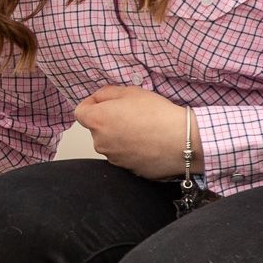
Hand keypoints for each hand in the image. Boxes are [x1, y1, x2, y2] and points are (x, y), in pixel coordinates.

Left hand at [74, 86, 200, 180]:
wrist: (181, 142)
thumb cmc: (157, 115)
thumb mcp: (131, 92)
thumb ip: (107, 93)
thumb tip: (99, 98)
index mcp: (97, 121)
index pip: (80, 112)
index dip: (92, 104)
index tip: (105, 101)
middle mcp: (100, 143)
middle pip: (97, 128)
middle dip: (109, 120)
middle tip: (132, 114)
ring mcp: (114, 159)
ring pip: (112, 143)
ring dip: (121, 136)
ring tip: (144, 129)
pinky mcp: (128, 170)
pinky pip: (126, 155)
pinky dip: (133, 149)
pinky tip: (150, 142)